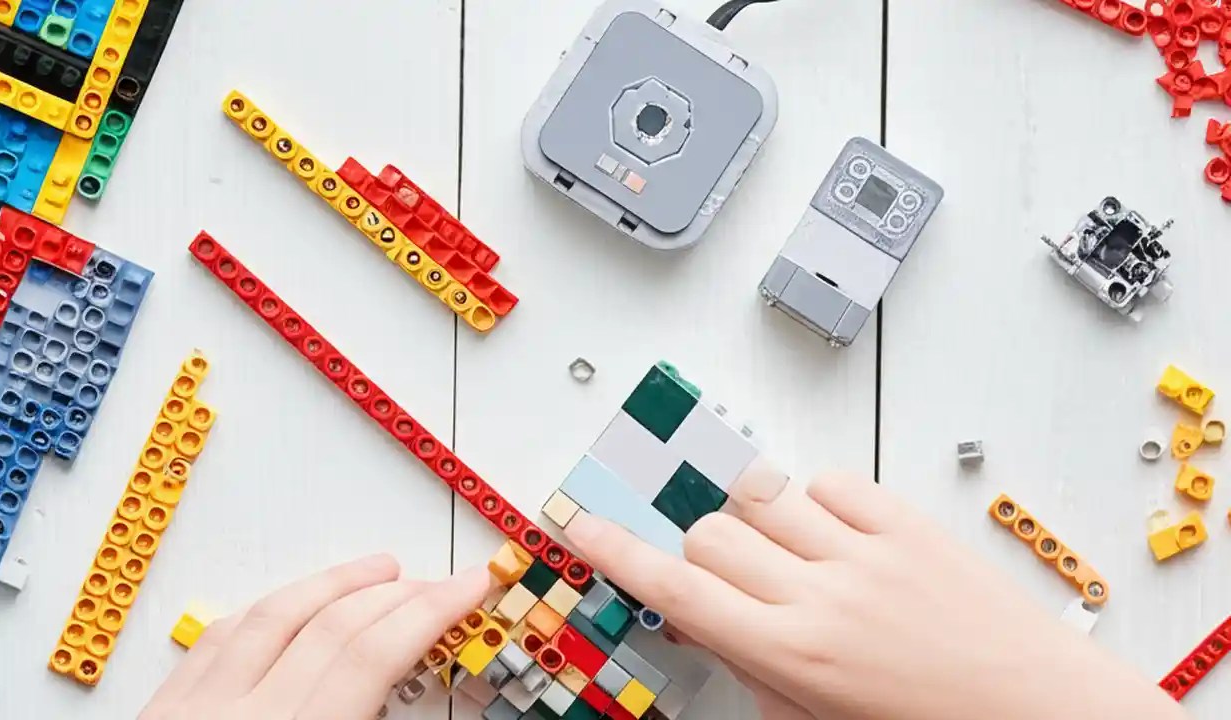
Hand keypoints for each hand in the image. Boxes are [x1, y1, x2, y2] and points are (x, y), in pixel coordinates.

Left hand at [140, 555, 488, 719]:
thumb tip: (402, 709)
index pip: (372, 655)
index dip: (428, 613)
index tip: (465, 590)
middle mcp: (238, 718)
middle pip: (331, 626)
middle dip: (396, 595)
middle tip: (439, 583)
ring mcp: (190, 711)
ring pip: (272, 616)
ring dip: (333, 585)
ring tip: (377, 571)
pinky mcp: (158, 715)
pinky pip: (218, 639)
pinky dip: (265, 611)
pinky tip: (285, 604)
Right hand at [565, 473, 1186, 719]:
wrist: (1042, 711)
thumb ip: (756, 673)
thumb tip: (714, 623)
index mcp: (792, 655)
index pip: (676, 589)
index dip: (616, 552)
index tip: (582, 525)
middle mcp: (820, 594)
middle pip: (710, 531)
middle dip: (705, 551)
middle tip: (737, 580)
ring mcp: (865, 549)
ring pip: (760, 494)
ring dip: (756, 519)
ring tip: (789, 552)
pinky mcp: (906, 521)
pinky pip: (830, 481)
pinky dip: (818, 502)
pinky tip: (838, 538)